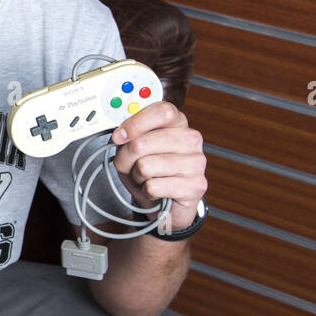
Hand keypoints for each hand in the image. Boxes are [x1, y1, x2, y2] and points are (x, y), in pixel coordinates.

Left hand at [111, 101, 206, 230]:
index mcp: (178, 123)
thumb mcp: (133, 149)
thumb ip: (129, 136)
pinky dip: (146, 192)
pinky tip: (156, 191)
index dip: (136, 123)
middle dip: (126, 158)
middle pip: (143, 142)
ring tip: (147, 178)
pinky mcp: (195, 186)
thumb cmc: (149, 172)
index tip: (119, 136)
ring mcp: (197, 163)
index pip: (162, 111)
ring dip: (137, 176)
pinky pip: (153, 186)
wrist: (165, 203)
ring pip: (145, 166)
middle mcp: (191, 140)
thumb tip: (121, 134)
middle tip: (131, 166)